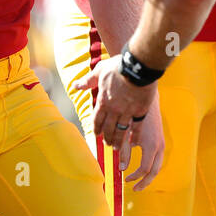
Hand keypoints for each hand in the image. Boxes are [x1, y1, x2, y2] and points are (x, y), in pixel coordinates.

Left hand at [79, 57, 161, 187]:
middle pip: (108, 128)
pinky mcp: (140, 111)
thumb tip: (75, 85)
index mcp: (103, 100)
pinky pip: (136, 127)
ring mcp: (127, 112)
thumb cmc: (117, 67)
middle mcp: (114, 109)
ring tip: (117, 149)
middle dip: (107, 138)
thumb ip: (88, 81)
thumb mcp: (99, 71)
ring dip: (118, 141)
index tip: (97, 135)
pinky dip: (135, 136)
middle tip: (108, 144)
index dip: (97, 128)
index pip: (97, 119)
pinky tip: (134, 143)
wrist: (137, 67)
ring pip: (121, 131)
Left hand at [123, 97, 164, 190]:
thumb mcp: (126, 135)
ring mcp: (161, 143)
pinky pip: (157, 159)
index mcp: (151, 146)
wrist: (147, 100)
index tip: (125, 179)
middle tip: (135, 189)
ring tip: (138, 182)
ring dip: (148, 176)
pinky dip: (150, 167)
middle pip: (155, 171)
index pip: (145, 169)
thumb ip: (124, 152)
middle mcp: (159, 146)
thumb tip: (121, 169)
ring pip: (158, 166)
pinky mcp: (160, 141)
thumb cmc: (133, 116)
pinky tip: (140, 170)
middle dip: (145, 182)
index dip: (135, 177)